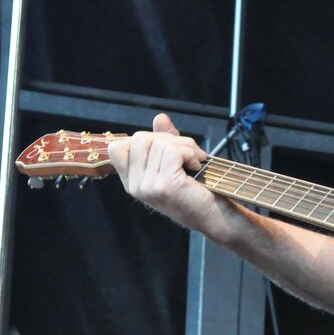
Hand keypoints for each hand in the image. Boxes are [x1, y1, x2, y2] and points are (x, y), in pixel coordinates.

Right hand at [108, 113, 225, 236]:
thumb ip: (164, 141)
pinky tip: (196, 165)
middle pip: (140, 139)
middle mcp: (134, 185)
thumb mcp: (175, 163)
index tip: (167, 148)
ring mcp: (148, 186)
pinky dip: (190, 152)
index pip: (118, 147)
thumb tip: (159, 118)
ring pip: (159, 143)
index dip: (145, 139)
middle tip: (188, 152)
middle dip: (169, 138)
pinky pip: (173, 151)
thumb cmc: (197, 190)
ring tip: (195, 160)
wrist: (216, 216)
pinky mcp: (165, 185)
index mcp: (131, 181)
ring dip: (185, 145)